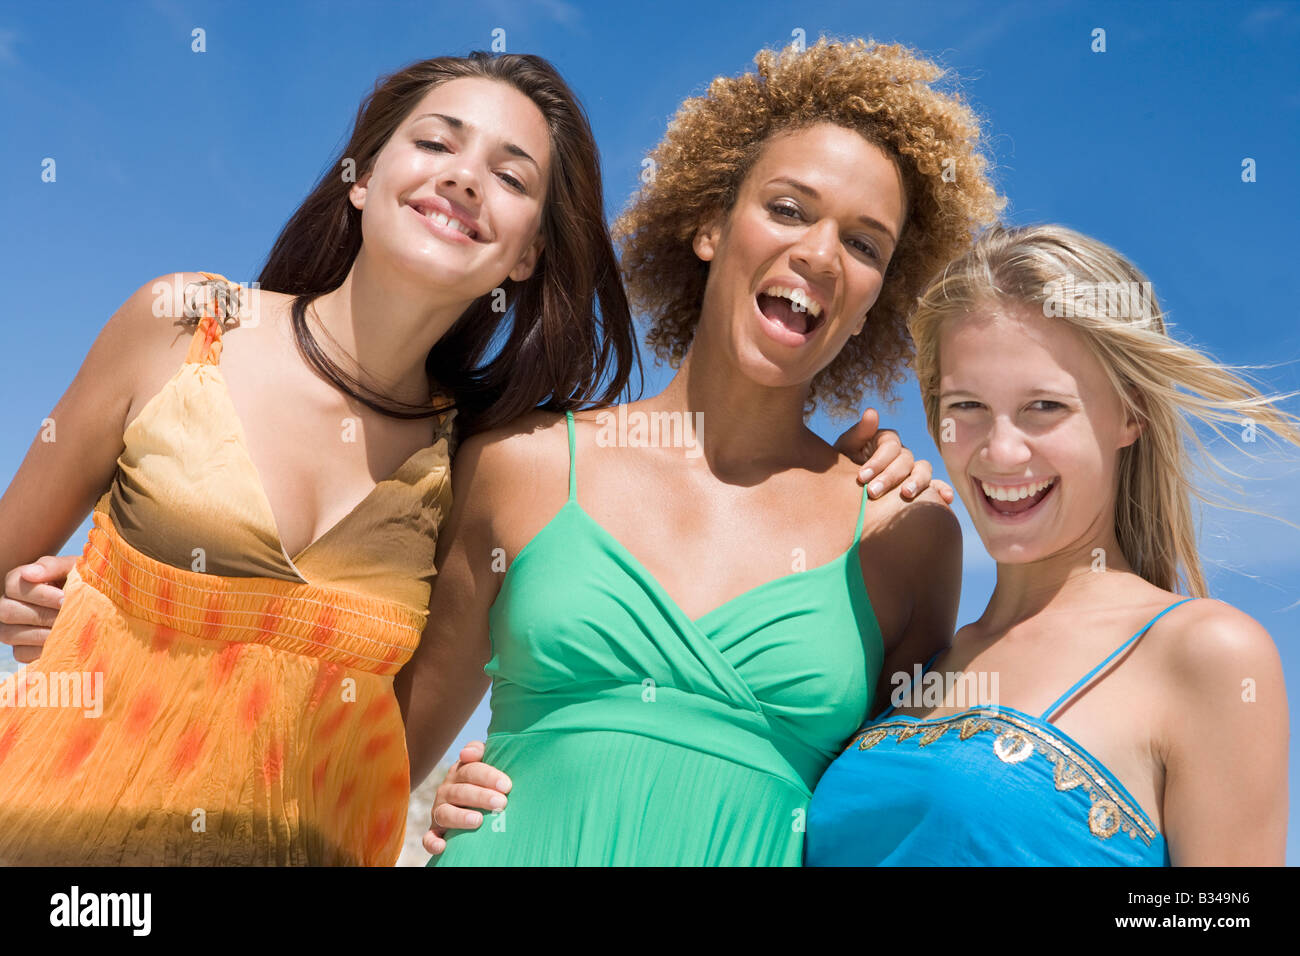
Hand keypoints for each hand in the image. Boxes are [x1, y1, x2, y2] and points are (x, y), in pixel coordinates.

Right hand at [1, 555, 74, 664]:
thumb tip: (29, 573)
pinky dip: (42, 649)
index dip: (40, 594)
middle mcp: (7, 604)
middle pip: (7, 611)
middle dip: (43, 614)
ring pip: (10, 633)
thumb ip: (53, 566)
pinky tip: (63, 642)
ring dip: (43, 633)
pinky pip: (21, 653)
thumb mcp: (73, 569)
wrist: (100, 604)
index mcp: (18, 581)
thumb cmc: (82, 582)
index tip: (65, 599)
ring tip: (68, 629)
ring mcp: (10, 628)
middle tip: (69, 616)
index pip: (15, 586)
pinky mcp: (20, 649)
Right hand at [422, 740, 511, 856]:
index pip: (471, 770)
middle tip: (501, 803)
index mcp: (460, 772)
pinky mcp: (435, 830)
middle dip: (481, 796)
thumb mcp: (484, 761)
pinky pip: (429, 837)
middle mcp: (447, 790)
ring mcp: (440, 811)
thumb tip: (466, 753)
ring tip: (478, 820)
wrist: (472, 803)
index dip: (488, 776)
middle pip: (461, 792)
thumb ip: (479, 751)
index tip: (506, 785)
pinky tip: (442, 846)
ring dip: (460, 817)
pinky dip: (432, 842)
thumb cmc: (486, 781)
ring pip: (445, 813)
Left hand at [832, 407, 953, 504]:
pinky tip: (946, 499)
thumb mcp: (845, 447)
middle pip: (906, 460)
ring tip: (905, 495)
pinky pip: (934, 486)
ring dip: (917, 482)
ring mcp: (912, 470)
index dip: (877, 461)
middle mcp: (902, 453)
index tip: (862, 477)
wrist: (844, 488)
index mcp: (886, 441)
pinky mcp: (918, 486)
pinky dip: (942, 490)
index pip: (890, 447)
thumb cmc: (844, 463)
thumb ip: (859, 432)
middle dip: (890, 477)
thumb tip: (872, 412)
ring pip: (923, 471)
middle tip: (872, 492)